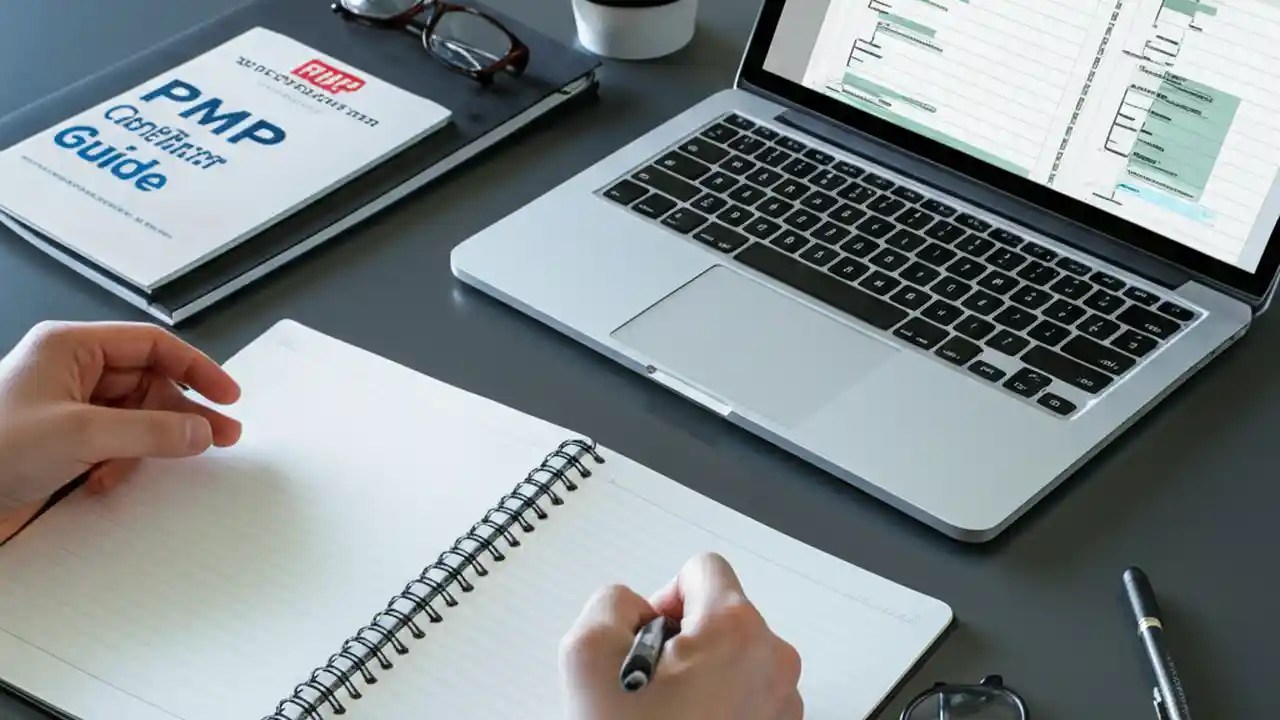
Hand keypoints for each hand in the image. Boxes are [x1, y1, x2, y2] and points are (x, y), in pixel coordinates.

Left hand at [0, 321, 240, 504]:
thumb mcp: (81, 434)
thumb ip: (151, 431)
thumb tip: (203, 432)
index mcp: (71, 347)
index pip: (152, 345)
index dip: (196, 368)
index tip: (228, 397)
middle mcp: (71, 370)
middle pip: (148, 382)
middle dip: (182, 412)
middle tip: (221, 437)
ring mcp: (66, 407)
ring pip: (135, 416)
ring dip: (149, 442)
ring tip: (166, 463)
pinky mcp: (61, 441)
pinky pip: (114, 443)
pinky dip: (120, 462)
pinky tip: (105, 480)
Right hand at [560, 553, 802, 719]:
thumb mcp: (587, 652)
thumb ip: (611, 601)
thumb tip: (633, 606)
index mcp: (735, 631)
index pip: (702, 570)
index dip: (663, 597)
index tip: (648, 637)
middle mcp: (772, 663)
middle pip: (721, 616)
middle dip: (682, 642)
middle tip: (650, 686)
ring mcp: (781, 704)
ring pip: (734, 658)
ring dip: (700, 677)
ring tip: (667, 715)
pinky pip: (745, 696)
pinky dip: (716, 707)